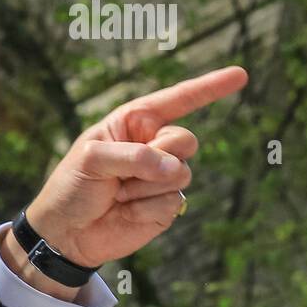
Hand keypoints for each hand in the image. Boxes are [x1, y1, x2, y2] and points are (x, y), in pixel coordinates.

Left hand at [8, 66, 247, 297]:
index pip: (177, 100)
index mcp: (133, 123)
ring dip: (144, 186)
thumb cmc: (72, 187)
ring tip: (117, 193)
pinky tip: (125, 212)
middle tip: (122, 172)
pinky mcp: (166, 205)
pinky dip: (145, 209)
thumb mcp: (91, 159)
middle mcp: (153, 146)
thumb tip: (175, 169)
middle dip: (158, 155)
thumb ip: (134, 156)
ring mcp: (163, 176)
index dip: (209, 87)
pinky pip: (172, 201)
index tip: (241, 74)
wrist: (65, 232)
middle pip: (186, 139)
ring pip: (182, 173)